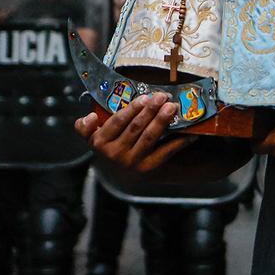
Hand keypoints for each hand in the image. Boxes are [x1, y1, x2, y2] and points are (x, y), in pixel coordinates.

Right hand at [74, 93, 195, 173]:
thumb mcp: (93, 138)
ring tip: (173, 107)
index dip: (131, 109)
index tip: (144, 97)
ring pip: (149, 137)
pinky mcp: (148, 168)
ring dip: (162, 121)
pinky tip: (189, 132)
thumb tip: (90, 117)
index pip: (117, 122)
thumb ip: (85, 128)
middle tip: (162, 96)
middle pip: (135, 128)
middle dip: (150, 110)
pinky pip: (165, 153)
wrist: (118, 177)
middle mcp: (115, 153)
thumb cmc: (108, 148)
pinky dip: (178, 142)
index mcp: (100, 143)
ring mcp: (132, 162)